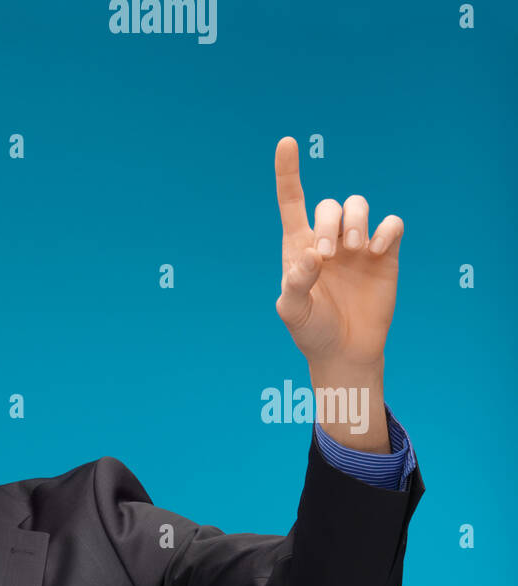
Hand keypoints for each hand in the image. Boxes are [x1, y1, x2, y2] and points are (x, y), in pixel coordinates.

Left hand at [274, 135, 403, 371]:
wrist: (345, 350)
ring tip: (355, 251)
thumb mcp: (293, 312)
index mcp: (299, 247)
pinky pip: (391, 224)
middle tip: (327, 256)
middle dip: (329, 223)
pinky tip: (378, 252)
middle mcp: (328, 239)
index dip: (288, 172)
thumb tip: (311, 256)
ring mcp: (357, 245)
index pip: (292, 201)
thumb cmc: (312, 330)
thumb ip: (295, 283)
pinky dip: (386, 231)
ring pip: (359, 205)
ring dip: (356, 221)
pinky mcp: (386, 253)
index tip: (286, 142)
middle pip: (331, 204)